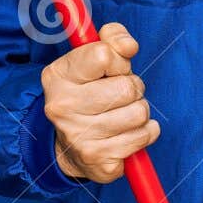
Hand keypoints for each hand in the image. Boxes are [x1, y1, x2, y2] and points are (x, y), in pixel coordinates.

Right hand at [41, 21, 158, 183]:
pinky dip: (145, 133)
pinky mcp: (100, 163)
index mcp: (57, 76)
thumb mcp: (92, 59)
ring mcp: (80, 138)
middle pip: (127, 88)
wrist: (70, 148)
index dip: (118, 60)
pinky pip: (144, 137)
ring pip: (139, 113)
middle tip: (120, 95)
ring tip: (123, 114)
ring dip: (140, 111)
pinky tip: (127, 133)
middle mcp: (63, 108)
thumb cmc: (88, 93)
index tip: (113, 69)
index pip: (103, 54)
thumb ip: (113, 39)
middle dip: (133, 88)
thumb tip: (129, 46)